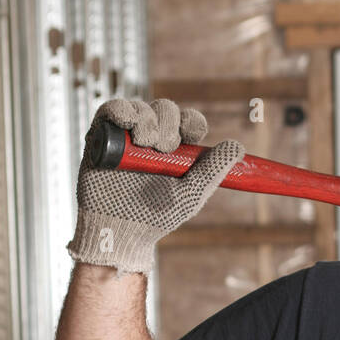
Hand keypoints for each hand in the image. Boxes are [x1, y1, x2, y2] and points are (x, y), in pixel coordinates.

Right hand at [66, 97, 243, 275]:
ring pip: (140, 108)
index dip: (191, 121)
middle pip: (165, 109)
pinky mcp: (101, 137)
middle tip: (164, 147)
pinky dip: (120, 110)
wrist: (120, 232)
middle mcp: (151, 140)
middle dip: (167, 124)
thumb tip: (238, 147)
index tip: (190, 133)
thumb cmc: (155, 217)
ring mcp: (126, 137)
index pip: (187, 122)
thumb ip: (212, 171)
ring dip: (147, 120)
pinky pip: (110, 109)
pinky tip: (128, 122)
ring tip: (144, 143)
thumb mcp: (190, 195)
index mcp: (175, 151)